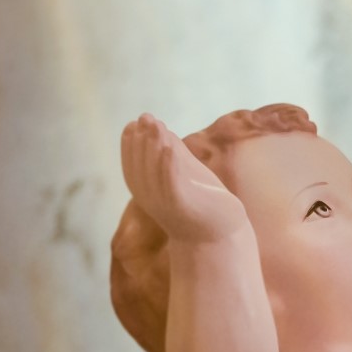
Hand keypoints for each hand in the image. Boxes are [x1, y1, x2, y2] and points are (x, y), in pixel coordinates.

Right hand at [120, 114, 247, 241]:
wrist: (220, 233)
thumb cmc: (201, 200)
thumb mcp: (184, 170)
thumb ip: (171, 149)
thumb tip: (156, 124)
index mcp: (147, 190)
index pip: (132, 165)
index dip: (131, 144)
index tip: (135, 123)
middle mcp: (150, 198)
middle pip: (140, 166)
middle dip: (142, 141)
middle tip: (146, 118)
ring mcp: (165, 203)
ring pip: (153, 172)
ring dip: (153, 147)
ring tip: (156, 125)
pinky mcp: (182, 206)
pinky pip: (171, 184)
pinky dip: (169, 165)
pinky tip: (170, 148)